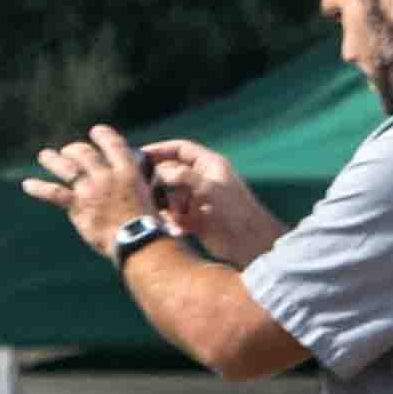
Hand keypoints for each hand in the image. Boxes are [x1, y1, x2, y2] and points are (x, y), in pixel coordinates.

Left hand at [26, 128, 159, 245]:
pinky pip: (54, 193)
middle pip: (84, 153)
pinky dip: (39, 188)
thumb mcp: (148, 194)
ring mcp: (90, 190)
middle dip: (75, 150)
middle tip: (70, 151)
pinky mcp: (78, 206)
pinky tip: (27, 185)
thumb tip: (135, 176)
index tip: (96, 131)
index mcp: (127, 170)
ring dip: (53, 160)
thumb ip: (137, 182)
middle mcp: (107, 175)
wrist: (138, 240)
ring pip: (67, 168)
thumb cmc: (149, 223)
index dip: (102, 135)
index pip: (111, 143)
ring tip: (44, 155)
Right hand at [136, 137, 268, 258]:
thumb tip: (159, 173)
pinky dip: (173, 222)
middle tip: (145, 191)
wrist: (251, 244)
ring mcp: (199, 200)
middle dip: (160, 183)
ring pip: (171, 197)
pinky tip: (175, 229)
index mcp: (209, 165)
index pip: (181, 149)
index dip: (160, 149)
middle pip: (172, 174)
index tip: (140, 154)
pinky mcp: (197, 220)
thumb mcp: (209, 188)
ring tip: (167, 215)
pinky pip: (176, 217)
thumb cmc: (235, 211)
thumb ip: (183, 176)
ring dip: (166, 206)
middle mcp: (203, 180)